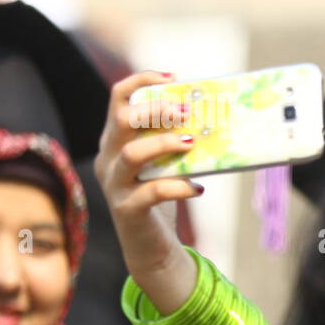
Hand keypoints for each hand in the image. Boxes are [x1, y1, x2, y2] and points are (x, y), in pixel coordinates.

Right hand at [94, 71, 201, 313]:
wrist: (151, 247)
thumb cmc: (161, 197)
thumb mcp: (166, 164)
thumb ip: (177, 140)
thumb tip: (216, 116)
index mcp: (115, 141)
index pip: (117, 99)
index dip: (141, 82)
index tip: (173, 78)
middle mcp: (108, 158)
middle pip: (121, 121)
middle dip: (155, 111)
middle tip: (186, 112)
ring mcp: (114, 185)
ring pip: (131, 154)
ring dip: (164, 144)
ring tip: (192, 143)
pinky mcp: (127, 209)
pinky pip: (151, 192)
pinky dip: (177, 186)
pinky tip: (198, 188)